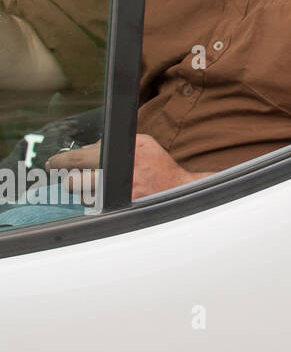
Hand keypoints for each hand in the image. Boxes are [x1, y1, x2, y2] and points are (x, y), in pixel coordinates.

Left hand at [48, 133, 209, 200]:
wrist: (176, 188)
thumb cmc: (157, 164)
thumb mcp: (142, 142)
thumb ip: (112, 142)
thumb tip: (85, 148)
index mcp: (120, 155)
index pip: (78, 158)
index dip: (61, 161)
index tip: (53, 163)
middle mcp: (116, 177)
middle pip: (73, 181)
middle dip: (72, 178)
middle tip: (75, 176)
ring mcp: (116, 196)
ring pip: (81, 195)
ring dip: (86, 190)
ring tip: (102, 185)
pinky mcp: (117, 209)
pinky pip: (93, 205)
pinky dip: (96, 200)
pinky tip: (109, 194)